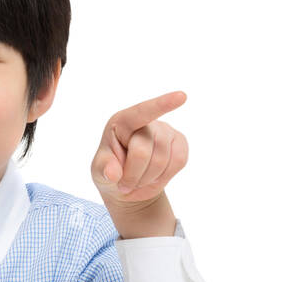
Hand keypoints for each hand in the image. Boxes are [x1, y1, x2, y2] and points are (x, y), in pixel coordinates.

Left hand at [91, 90, 188, 222]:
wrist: (129, 185)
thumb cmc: (111, 171)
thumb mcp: (99, 172)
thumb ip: (104, 169)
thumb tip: (112, 173)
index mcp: (121, 122)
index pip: (141, 113)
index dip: (161, 105)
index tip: (182, 96)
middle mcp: (146, 122)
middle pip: (143, 150)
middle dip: (133, 174)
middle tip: (125, 184)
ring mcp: (165, 131)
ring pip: (163, 159)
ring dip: (148, 178)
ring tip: (138, 179)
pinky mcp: (179, 143)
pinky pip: (179, 160)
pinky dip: (165, 175)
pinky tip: (154, 175)